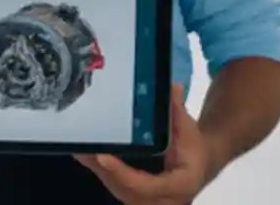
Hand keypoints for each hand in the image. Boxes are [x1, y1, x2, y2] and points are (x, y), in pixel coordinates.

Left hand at [75, 84, 220, 204]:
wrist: (198, 166)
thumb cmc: (193, 148)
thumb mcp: (189, 129)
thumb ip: (178, 111)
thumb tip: (172, 86)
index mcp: (181, 185)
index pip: (147, 185)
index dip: (123, 173)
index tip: (103, 156)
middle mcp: (164, 200)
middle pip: (127, 190)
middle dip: (104, 169)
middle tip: (84, 148)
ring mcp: (148, 202)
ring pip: (118, 189)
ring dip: (99, 170)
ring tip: (80, 148)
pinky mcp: (136, 198)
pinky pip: (116, 186)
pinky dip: (102, 170)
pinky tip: (86, 154)